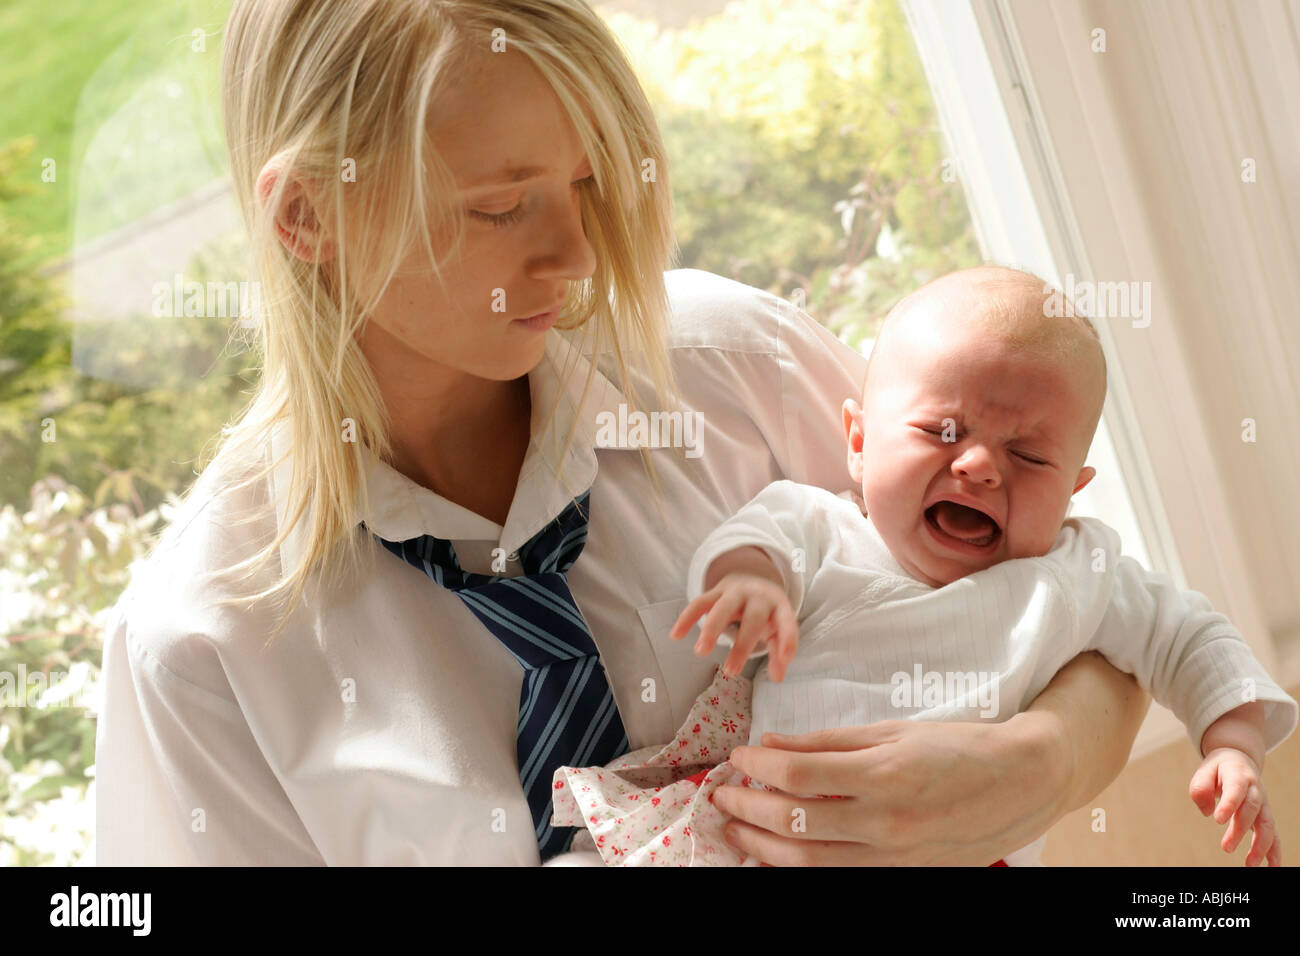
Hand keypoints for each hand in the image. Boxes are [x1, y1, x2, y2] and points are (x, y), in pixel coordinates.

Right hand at [670, 572, 798, 681]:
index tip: (784, 661)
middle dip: (742, 645)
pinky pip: (700, 603)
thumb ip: (780, 651)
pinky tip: (675, 635)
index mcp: (779, 606)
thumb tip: (778, 677)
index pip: (787, 622)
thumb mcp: (779, 628)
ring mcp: (736, 592)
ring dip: (711, 629)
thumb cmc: (768, 613)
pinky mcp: (716, 591)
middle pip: (753, 618)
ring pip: (722, 607)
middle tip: (730, 672)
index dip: (788, 640)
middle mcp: (758, 596)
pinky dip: (687, 618)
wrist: (754, 578)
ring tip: (700, 652)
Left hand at [709, 717, 1070, 864]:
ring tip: (736, 830)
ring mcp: (894, 856)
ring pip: (807, 862)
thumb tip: (773, 742)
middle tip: (722, 796)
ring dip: (762, 847)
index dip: (757, 766)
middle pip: (793, 823)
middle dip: (747, 810)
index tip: (736, 758)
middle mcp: (885, 821)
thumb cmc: (958, 748)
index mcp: (882, 774)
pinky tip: (776, 855)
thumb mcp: (891, 730)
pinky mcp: (902, 875)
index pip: (797, 774)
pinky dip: (798, 868)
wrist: (1023, 783)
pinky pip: (837, 877)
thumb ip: (828, 741)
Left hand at [1189, 747, 1279, 865]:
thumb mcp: (1204, 772)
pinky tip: (1271, 867)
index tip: (1217, 820)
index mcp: (1238, 775)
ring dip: (1260, 846)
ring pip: (1267, 825)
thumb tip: (1207, 812)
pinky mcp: (1266, 816)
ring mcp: (1263, 804)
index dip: (1229, 804)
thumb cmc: (1218, 770)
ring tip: (1250, 864)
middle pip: (1251, 809)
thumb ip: (1200, 789)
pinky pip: (1274, 835)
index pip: (1235, 789)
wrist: (1238, 762)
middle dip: (1240, 830)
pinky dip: (1274, 852)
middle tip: (1225, 848)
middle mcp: (1255, 790)